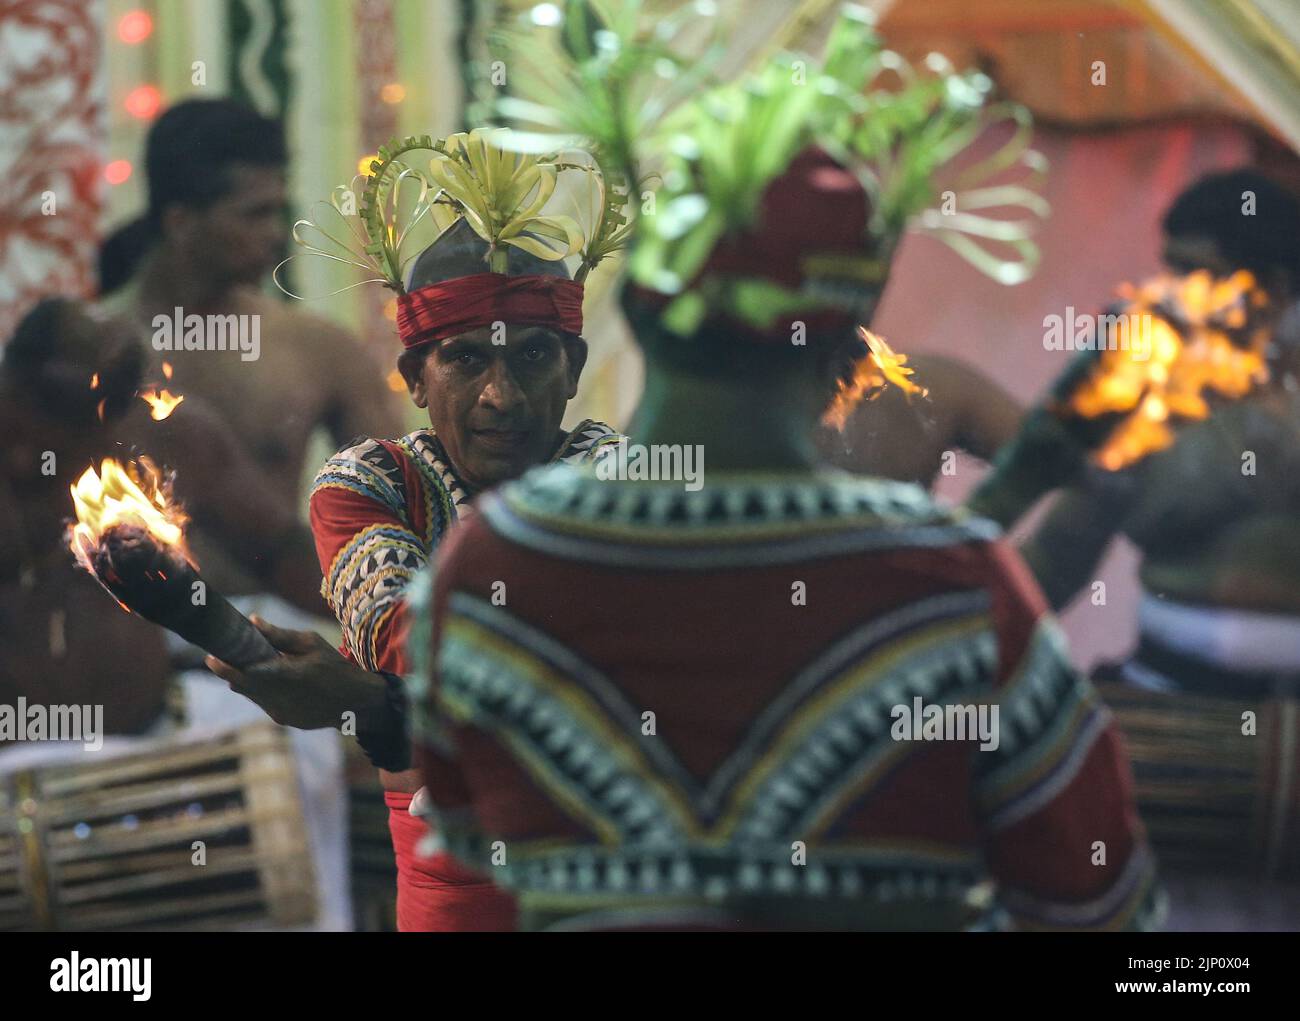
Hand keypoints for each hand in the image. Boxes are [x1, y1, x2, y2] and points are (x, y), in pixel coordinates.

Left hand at [205, 615, 387, 730]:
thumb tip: (252, 621)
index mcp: (289, 675)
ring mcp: (281, 712)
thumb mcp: (311, 644)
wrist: (354, 702)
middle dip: (229, 672)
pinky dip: (261, 690)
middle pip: (243, 686)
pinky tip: (269, 680)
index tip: (210, 657)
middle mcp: (282, 698)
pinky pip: (263, 702)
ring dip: (245, 681)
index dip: (226, 668)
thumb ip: (280, 636)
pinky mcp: (283, 720)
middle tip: (217, 658)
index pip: (248, 673)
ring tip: (247, 666)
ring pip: (251, 694)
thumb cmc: (334, 666)